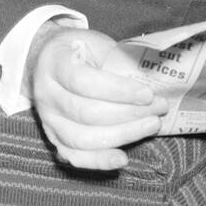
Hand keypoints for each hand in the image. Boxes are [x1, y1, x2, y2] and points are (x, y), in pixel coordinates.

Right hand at [29, 22, 167, 170]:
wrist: (48, 62)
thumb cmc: (80, 51)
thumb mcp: (96, 43)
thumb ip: (117, 61)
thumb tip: (150, 81)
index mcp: (55, 63)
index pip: (84, 82)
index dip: (118, 91)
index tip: (147, 94)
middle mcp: (46, 94)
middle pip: (87, 113)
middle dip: (129, 113)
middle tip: (159, 108)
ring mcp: (48, 120)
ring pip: (83, 138)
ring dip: (122, 135)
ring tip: (151, 126)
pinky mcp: (54, 138)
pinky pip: (75, 156)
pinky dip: (99, 161)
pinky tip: (122, 159)